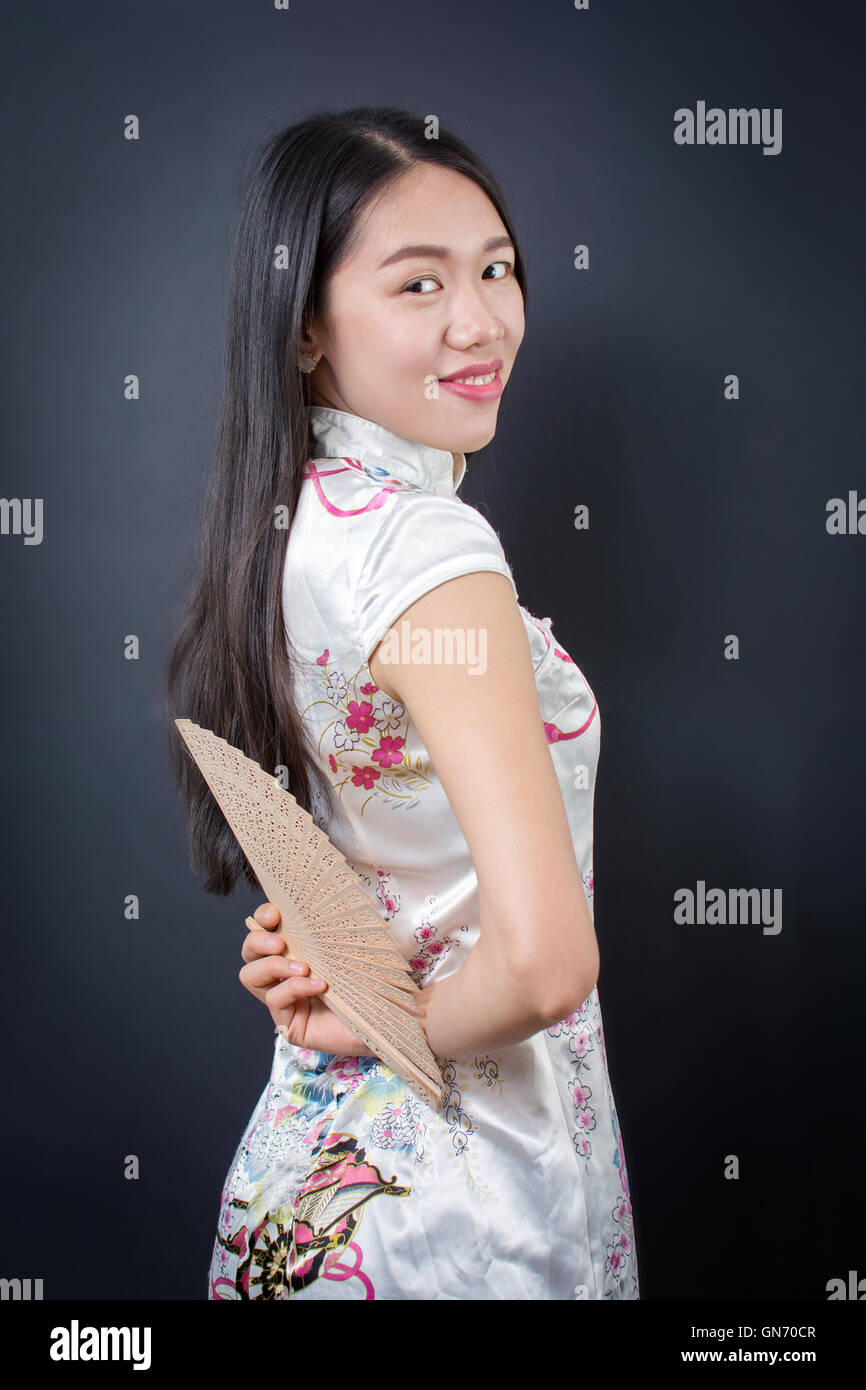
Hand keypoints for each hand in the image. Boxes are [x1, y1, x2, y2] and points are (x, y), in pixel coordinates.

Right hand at [240, 902, 375, 1056]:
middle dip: (257, 941)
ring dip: (273, 966)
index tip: (276, 912)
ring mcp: (285, 999)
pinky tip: (318, 986)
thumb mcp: (350, 945)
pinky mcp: (289, 1023)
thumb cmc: (374, 978)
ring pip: (251, 976)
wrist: (391, 1016)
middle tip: (280, 942)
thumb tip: (316, 897)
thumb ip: (329, 927)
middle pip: (249, 951)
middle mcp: (285, 973)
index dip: (263, 917)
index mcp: (298, 948)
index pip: (266, 927)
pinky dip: (294, 988)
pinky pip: (275, 1000)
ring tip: (302, 967)